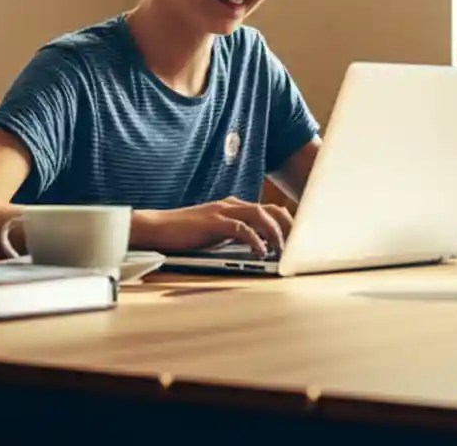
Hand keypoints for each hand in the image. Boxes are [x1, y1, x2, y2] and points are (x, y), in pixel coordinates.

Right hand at [133, 197, 292, 255]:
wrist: (156, 228)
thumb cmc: (184, 234)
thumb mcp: (216, 233)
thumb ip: (235, 235)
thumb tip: (259, 246)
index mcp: (234, 207)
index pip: (269, 210)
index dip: (287, 223)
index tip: (299, 240)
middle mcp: (231, 205)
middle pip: (271, 210)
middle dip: (289, 227)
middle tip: (299, 246)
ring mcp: (222, 212)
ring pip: (260, 215)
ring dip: (275, 233)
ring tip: (283, 251)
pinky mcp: (213, 223)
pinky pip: (241, 229)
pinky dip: (255, 240)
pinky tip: (261, 253)